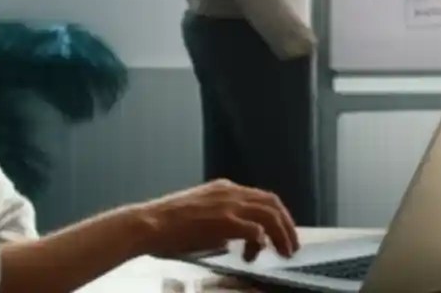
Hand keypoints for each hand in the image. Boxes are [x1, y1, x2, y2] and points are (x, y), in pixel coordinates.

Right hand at [138, 179, 299, 262]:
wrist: (149, 224)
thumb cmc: (166, 226)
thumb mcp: (198, 215)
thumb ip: (219, 223)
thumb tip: (231, 241)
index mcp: (225, 188)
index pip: (261, 197)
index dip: (275, 216)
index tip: (279, 234)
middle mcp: (231, 192)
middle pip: (272, 203)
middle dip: (287, 225)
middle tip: (291, 246)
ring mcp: (229, 205)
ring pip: (270, 214)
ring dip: (282, 234)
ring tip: (284, 252)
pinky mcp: (225, 221)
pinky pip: (256, 229)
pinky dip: (262, 241)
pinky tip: (255, 253)